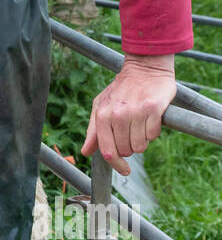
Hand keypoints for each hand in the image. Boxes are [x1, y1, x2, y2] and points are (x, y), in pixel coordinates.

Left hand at [81, 54, 175, 175]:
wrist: (144, 68)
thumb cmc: (121, 89)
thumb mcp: (101, 106)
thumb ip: (94, 130)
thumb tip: (86, 152)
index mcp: (102, 115)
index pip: (108, 151)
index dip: (116, 165)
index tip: (125, 170)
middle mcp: (118, 114)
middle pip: (126, 151)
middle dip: (131, 146)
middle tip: (132, 131)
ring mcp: (136, 112)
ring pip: (141, 145)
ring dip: (142, 139)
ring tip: (140, 123)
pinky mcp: (153, 108)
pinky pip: (153, 134)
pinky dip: (153, 131)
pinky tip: (150, 118)